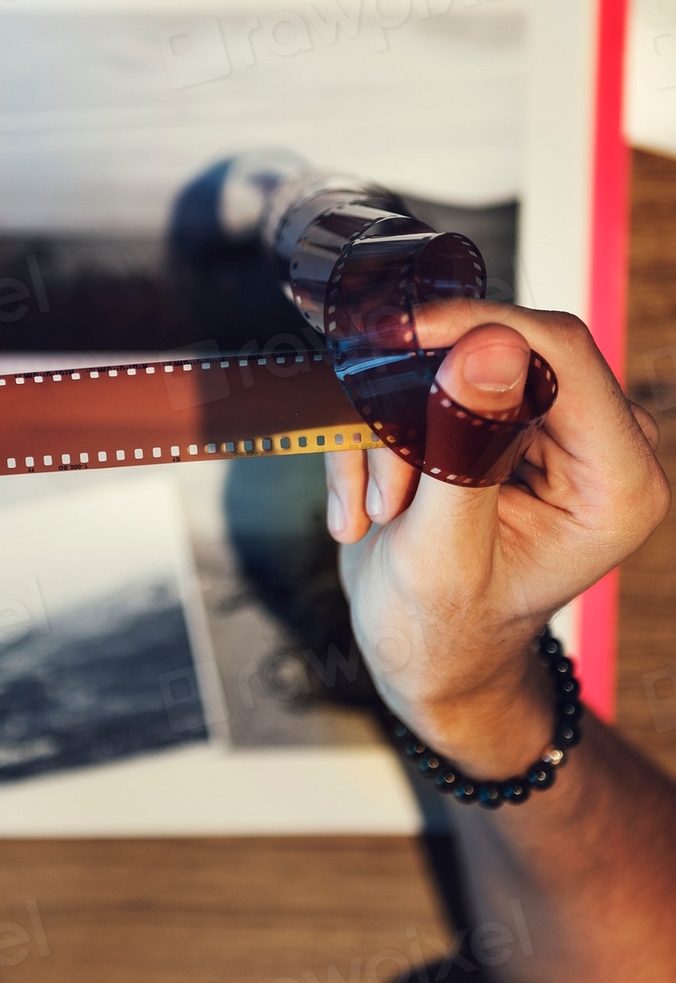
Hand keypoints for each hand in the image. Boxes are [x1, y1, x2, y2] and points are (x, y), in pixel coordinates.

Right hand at [326, 305, 669, 777]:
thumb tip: (490, 341)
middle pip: (500, 351)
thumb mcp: (442, 551)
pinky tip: (365, 508)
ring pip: (445, 368)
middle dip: (416, 411)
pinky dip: (376, 440)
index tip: (394, 334)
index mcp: (617, 481)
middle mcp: (596, 443)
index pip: (560, 353)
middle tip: (383, 493)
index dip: (475, 328)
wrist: (425, 655)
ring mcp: (544, 429)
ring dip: (387, 435)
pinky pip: (420, 388)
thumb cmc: (442, 629)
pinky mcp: (495, 422)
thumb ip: (465, 447)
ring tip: (375, 516)